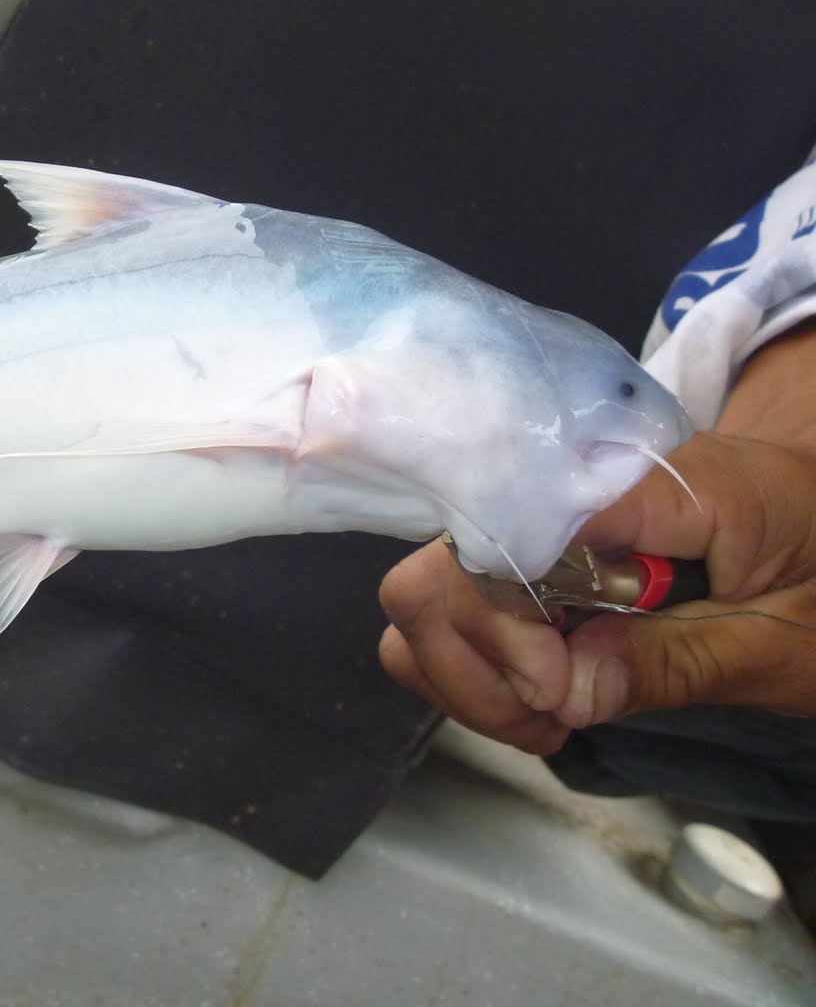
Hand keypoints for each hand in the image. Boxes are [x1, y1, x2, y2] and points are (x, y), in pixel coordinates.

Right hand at [378, 323, 815, 752]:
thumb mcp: (791, 639)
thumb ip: (681, 660)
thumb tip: (567, 693)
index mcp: (653, 485)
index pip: (514, 532)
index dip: (510, 622)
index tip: (555, 693)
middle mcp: (566, 487)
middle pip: (442, 568)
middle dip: (476, 664)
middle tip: (552, 715)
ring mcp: (534, 519)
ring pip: (423, 592)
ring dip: (462, 674)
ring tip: (542, 717)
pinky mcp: (519, 550)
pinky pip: (446, 605)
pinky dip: (464, 665)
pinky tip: (532, 696)